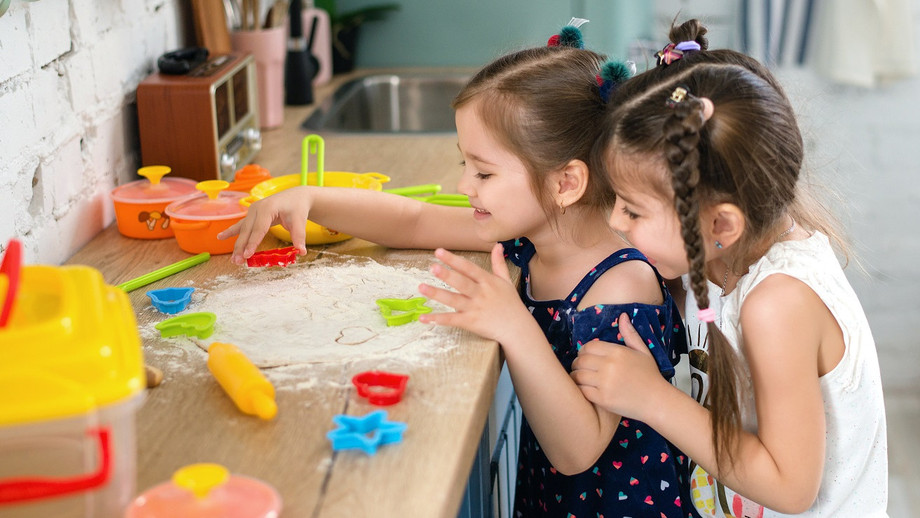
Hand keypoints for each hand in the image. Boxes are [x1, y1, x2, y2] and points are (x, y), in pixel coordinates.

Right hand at [217, 187, 311, 264]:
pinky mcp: (252, 215)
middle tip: (238, 261)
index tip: (248, 255)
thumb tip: (301, 251)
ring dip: (237, 244)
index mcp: (267, 208)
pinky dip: (231, 232)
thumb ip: (299, 236)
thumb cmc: (297, 208)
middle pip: (247, 231)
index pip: (259, 229)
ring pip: (242, 230)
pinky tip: (220, 237)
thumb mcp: (299, 221)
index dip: (253, 242)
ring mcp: (252, 211)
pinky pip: (240, 225)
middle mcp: (257, 208)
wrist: (296, 196)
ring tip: (233, 259)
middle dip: (242, 247)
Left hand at [418, 244, 532, 344]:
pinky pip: (452, 320)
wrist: (517, 328)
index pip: (468, 268)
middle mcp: (480, 293)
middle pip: (461, 282)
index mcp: (487, 281)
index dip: (454, 260)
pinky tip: (424, 318)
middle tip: (432, 267)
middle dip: (447, 274)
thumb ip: (499, 263)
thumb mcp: (506, 281)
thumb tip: (498, 245)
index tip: (439, 251)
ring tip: (421, 287)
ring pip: (454, 300)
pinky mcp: (471, 322)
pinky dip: (438, 319)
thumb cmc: (511, 304)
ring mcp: (475, 308)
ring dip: (437, 294)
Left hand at [571, 313, 671, 419]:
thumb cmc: (650, 376)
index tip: (586, 357)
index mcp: (617, 352)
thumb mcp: (643, 351)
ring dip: (576, 377)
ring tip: (581, 379)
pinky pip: (582, 391)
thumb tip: (622, 316)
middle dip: (577, 364)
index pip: (588, 347)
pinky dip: (580, 390)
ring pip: (578, 376)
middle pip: (580, 361)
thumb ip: (630, 334)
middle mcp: (609, 366)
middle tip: (581, 368)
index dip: (583, 351)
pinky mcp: (602, 399)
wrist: (657, 401)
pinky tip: (586, 389)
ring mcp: (605, 383)